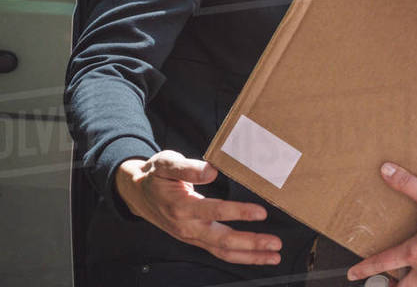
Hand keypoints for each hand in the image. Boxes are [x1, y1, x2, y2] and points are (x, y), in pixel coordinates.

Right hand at [114, 150, 282, 265]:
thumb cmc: (156, 176)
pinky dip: (240, 256)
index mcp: (181, 206)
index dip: (238, 212)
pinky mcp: (196, 239)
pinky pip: (219, 252)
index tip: (261, 212)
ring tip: (274, 256)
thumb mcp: (166, 164)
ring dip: (250, 255)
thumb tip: (212, 170)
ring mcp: (192, 236)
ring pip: (222, 252)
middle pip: (222, 240)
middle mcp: (187, 226)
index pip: (214, 211)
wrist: (137, 194)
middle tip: (275, 242)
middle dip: (251, 243)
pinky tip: (258, 255)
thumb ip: (188, 167)